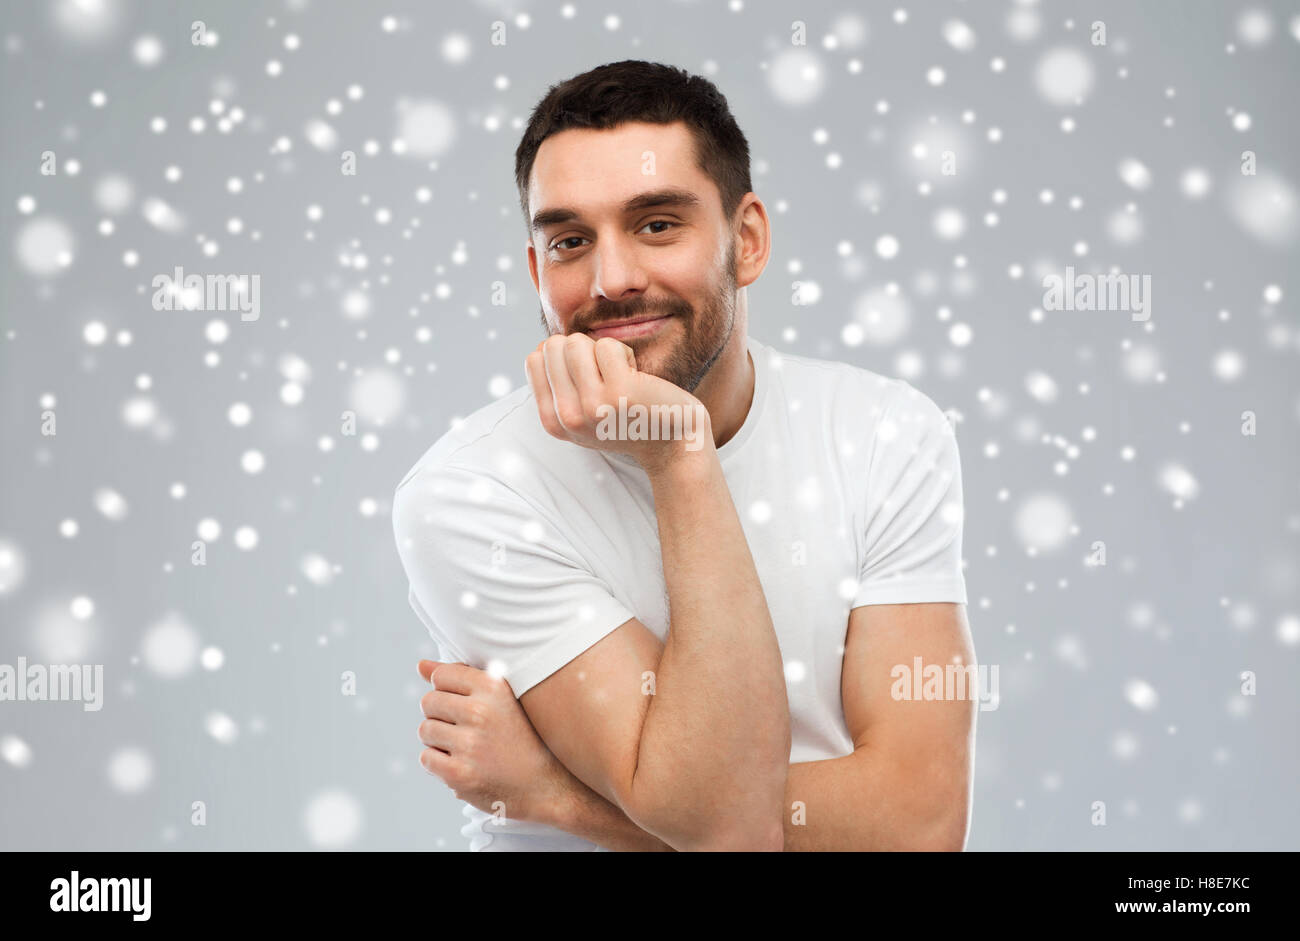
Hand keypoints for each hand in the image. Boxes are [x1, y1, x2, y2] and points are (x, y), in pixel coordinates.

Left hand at [416, 659, 573, 826]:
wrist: (547, 786)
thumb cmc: (523, 737)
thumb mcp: (502, 698)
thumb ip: (460, 677)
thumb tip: (420, 665)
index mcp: (494, 687)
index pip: (442, 675)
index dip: (448, 690)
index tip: (465, 705)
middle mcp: (481, 712)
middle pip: (428, 701)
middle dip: (440, 715)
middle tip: (465, 729)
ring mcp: (470, 744)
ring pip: (425, 730)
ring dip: (438, 739)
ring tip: (465, 746)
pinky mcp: (460, 774)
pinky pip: (426, 758)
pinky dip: (438, 762)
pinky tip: (462, 763)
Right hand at [525, 333, 711, 473]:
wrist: (673, 445)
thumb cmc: (630, 421)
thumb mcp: (583, 416)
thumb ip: (559, 390)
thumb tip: (543, 347)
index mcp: (554, 422)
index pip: (535, 359)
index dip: (563, 355)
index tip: (586, 377)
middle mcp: (567, 417)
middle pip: (554, 346)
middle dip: (582, 349)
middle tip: (605, 375)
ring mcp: (591, 406)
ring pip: (575, 342)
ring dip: (603, 350)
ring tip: (620, 376)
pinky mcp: (618, 392)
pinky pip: (607, 345)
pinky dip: (624, 353)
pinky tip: (636, 378)